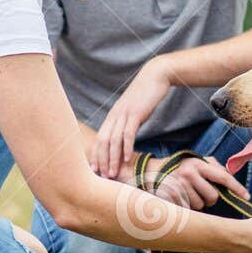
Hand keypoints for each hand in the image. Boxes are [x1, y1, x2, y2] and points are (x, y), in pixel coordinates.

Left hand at [93, 59, 172, 178]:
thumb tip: (127, 137)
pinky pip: (128, 133)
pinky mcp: (135, 113)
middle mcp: (115, 115)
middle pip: (103, 141)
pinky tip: (128, 159)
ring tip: (113, 173)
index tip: (95, 170)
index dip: (97, 155)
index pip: (100, 138)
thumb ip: (128, 122)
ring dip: (112, 158)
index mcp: (113, 116)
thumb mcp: (134, 109)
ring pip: (113, 140)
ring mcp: (124, 114)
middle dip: (101, 160)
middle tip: (102, 176)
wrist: (156, 76)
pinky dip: (127, 147)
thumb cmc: (146, 94)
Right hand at [147, 156, 249, 209]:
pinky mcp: (169, 197)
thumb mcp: (196, 161)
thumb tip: (230, 177)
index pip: (223, 177)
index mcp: (198, 164)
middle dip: (210, 198)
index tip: (247, 196)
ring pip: (200, 206)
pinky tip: (179, 198)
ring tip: (187, 193)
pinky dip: (186, 208)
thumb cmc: (180, 167)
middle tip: (200, 191)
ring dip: (196, 203)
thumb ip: (213, 167)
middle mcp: (189, 174)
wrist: (152, 171)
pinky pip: (187, 210)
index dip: (237, 188)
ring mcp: (178, 187)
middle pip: (213, 197)